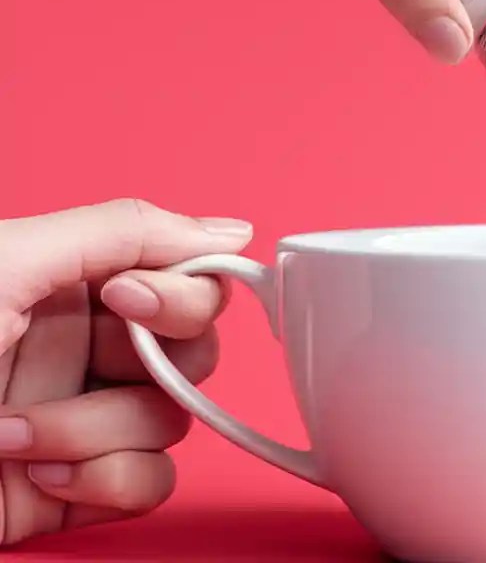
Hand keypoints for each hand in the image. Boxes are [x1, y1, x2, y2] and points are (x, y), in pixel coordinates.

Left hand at [0, 199, 251, 543]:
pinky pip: (152, 482)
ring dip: (99, 429)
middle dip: (152, 365)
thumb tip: (229, 231)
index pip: (186, 280)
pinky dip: (105, 480)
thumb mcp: (3, 264)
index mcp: (67, 286)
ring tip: (14, 430)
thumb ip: (124, 232)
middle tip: (98, 361)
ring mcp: (83, 420)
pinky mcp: (79, 488)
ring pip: (173, 420)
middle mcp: (82, 350)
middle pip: (195, 352)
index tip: (126, 299)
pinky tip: (41, 475)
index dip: (182, 292)